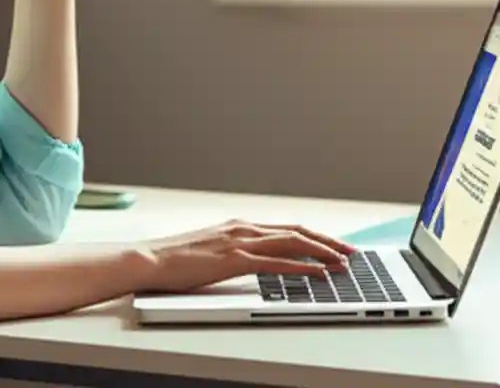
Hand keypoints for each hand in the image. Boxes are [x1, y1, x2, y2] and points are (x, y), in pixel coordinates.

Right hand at [134, 219, 358, 293]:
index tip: (333, 245)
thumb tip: (253, 259)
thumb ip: (234, 250)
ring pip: (293, 242)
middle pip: (297, 231)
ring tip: (343, 262)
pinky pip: (277, 263)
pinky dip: (303, 267)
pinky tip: (319, 273)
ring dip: (323, 252)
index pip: (287, 228)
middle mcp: (244, 228)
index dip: (314, 236)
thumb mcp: (211, 249)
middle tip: (350, 252)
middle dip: (328, 241)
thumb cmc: (175, 259)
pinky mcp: (234, 260)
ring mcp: (240, 242)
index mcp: (240, 226)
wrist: (149, 259)